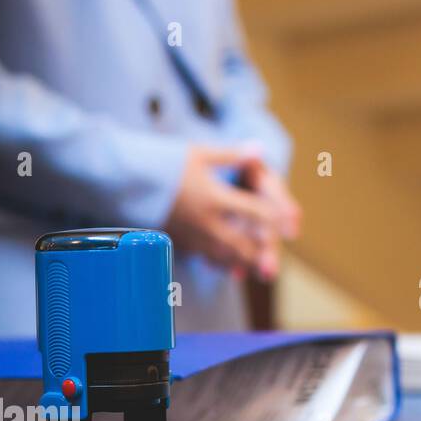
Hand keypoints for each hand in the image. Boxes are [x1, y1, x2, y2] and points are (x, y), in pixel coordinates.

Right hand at [165, 144, 299, 280]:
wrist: (128, 182)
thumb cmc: (164, 163)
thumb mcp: (200, 154)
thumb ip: (232, 156)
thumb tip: (260, 150)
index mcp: (215, 198)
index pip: (256, 212)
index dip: (277, 218)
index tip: (292, 226)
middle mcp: (206, 222)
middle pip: (243, 243)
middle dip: (261, 252)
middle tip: (275, 260)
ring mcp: (192, 235)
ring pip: (224, 256)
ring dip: (243, 264)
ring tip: (257, 271)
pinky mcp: (179, 241)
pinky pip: (204, 258)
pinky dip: (219, 264)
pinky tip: (227, 268)